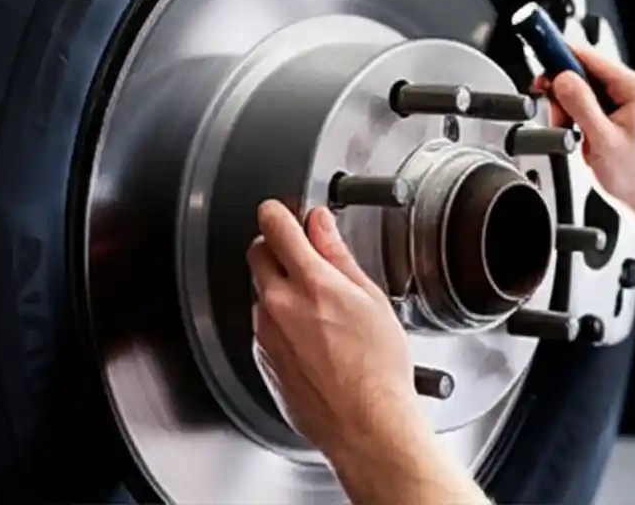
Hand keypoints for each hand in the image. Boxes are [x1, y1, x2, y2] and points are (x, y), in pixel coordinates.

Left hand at [248, 201, 489, 503]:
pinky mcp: (262, 358)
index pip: (276, 226)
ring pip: (260, 290)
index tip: (282, 210)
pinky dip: (281, 320)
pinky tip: (313, 337)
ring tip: (319, 308)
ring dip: (280, 286)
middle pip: (257, 253)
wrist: (364, 423)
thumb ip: (339, 255)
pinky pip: (263, 324)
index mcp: (310, 284)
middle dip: (275, 245)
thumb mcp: (370, 299)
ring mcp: (265, 334)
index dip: (278, 211)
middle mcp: (278, 306)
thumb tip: (321, 225)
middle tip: (301, 253)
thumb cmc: (377, 370)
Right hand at [532, 43, 634, 224]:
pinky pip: (594, 103)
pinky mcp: (625, 111)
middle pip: (586, 72)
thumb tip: (562, 78)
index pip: (591, 58)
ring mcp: (634, 99)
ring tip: (578, 136)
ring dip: (572, 110)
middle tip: (561, 119)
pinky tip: (584, 136)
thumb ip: (581, 106)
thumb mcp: (603, 142)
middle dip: (565, 95)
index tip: (540, 59)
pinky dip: (581, 117)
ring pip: (586, 88)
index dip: (560, 59)